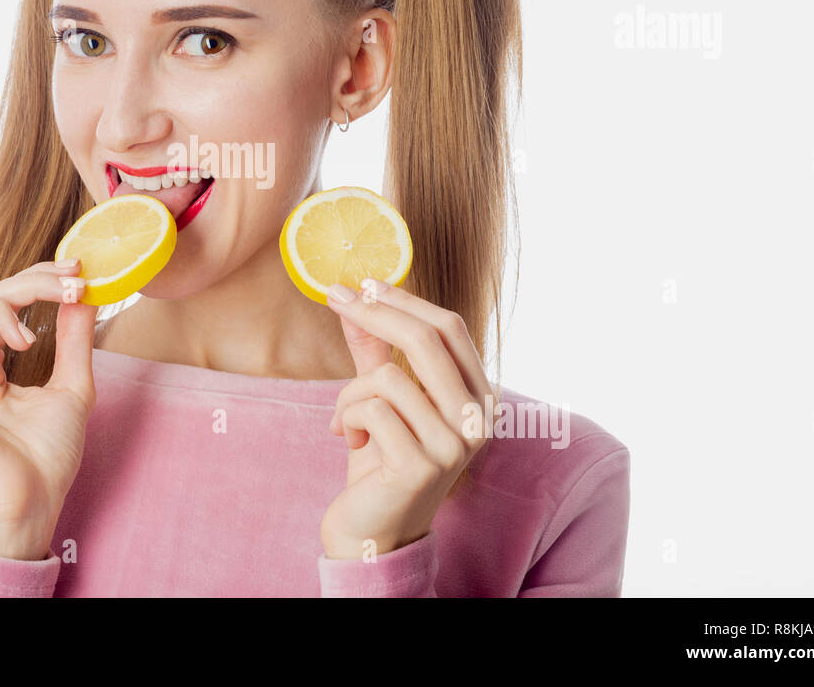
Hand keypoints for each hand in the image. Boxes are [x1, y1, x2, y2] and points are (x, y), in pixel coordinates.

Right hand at [0, 260, 95, 557]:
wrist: (28, 503)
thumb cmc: (48, 458)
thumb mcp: (73, 387)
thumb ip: (74, 338)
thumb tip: (84, 293)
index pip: (5, 302)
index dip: (37, 280)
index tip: (78, 273)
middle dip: (27, 284)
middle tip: (68, 285)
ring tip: (24, 334)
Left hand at [319, 279, 495, 560]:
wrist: (374, 530)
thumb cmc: (380, 462)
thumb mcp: (381, 398)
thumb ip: (374, 351)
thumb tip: (354, 296)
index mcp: (477, 396)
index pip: (449, 327)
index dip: (405, 299)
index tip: (364, 282)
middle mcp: (476, 419)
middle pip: (426, 339)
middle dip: (374, 312)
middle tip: (336, 297)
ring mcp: (454, 444)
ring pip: (388, 377)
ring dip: (350, 393)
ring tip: (345, 420)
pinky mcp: (422, 465)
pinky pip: (372, 410)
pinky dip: (346, 419)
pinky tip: (348, 441)